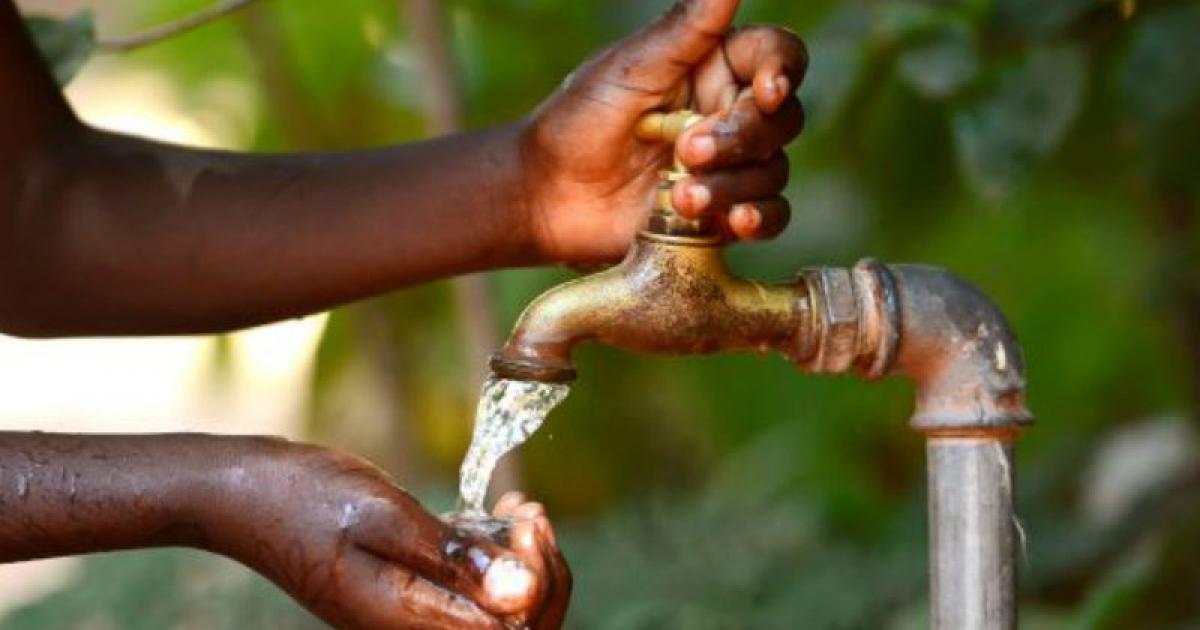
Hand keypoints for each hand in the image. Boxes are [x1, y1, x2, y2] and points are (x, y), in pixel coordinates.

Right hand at [200, 439, 569, 629]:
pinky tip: (498, 514)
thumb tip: (521, 594)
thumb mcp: (386, 517)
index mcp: (409, 625)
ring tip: (518, 508)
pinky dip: (496, 557)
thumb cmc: (306, 498)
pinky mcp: (410, 593)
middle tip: (530, 514)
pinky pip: (472, 591)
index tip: (526, 521)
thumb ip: (453, 560)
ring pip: (499, 611)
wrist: (245, 494)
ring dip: (524, 562)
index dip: (540, 582)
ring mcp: (412, 614)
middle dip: (542, 574)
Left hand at [517, 0, 806, 264]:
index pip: (777, 55)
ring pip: (773, 171)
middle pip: (781, 119)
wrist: (546, 196)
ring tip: (683, 198)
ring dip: (734, 184)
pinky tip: (733, 221)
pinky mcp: (721, 213)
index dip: (783, 70)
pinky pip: (768, 216)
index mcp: (714, 67)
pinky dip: (758, 219)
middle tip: (688, 151)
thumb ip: (686, 28)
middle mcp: (729, 113)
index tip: (766, 91)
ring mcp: (728, 166)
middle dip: (743, 137)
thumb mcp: (630, 69)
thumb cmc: (578, 121)